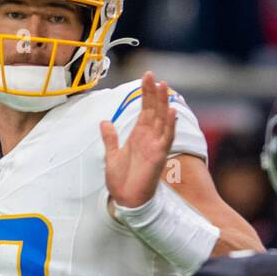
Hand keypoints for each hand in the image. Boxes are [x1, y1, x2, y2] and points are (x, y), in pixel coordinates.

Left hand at [101, 71, 176, 208]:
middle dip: (153, 93)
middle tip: (152, 75)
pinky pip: (166, 138)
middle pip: (153, 110)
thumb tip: (104, 122)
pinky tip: (171, 112)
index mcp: (138, 136)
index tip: (146, 77)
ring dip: (163, 103)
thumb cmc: (121, 181)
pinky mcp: (159, 156)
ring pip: (161, 120)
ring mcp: (155, 146)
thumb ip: (110, 138)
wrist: (126, 200)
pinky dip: (169, 125)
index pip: (144, 110)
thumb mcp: (111, 155)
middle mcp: (149, 138)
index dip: (146, 94)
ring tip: (164, 86)